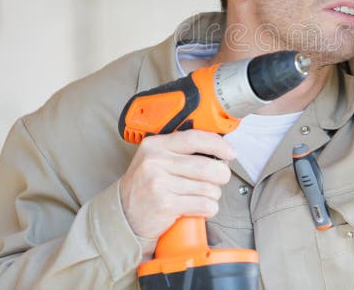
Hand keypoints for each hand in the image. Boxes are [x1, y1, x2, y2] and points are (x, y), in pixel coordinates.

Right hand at [119, 130, 235, 242]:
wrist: (122, 215)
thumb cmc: (145, 186)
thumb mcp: (155, 159)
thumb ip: (179, 150)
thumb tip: (218, 149)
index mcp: (155, 145)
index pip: (194, 138)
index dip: (217, 145)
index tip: (230, 152)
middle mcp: (155, 162)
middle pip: (205, 166)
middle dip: (221, 174)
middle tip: (221, 178)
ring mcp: (159, 184)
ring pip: (207, 187)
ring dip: (214, 194)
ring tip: (205, 196)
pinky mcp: (165, 205)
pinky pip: (203, 205)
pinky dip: (210, 208)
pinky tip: (202, 208)